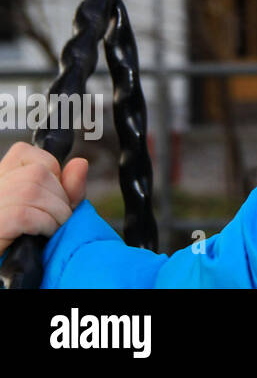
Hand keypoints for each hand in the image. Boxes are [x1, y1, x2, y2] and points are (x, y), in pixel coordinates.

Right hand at [0, 141, 87, 256]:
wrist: (9, 274)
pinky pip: (24, 214)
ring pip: (32, 191)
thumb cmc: (26, 242)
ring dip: (54, 213)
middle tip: (55, 219)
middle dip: (59, 197)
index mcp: (1, 180)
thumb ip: (67, 188)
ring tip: (50, 229)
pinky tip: (42, 235)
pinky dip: (43, 224)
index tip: (53, 194)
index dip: (50, 170)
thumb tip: (80, 163)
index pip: (24, 152)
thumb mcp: (51, 211)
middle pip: (36, 172)